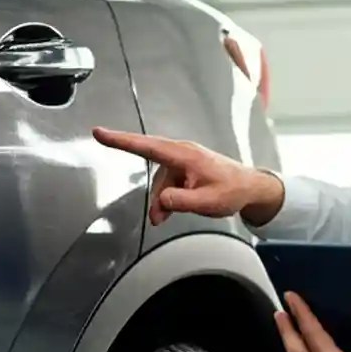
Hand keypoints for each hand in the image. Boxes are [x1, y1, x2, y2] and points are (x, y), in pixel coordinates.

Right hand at [92, 127, 284, 225]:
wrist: (250, 187)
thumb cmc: (232, 190)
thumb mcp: (208, 201)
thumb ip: (181, 201)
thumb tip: (161, 201)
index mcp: (184, 155)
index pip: (147, 146)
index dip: (121, 141)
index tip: (99, 133)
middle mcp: (180, 153)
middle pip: (153, 172)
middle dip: (154, 195)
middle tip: (158, 218)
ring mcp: (182, 160)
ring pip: (160, 182)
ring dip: (162, 201)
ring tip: (171, 218)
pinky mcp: (183, 168)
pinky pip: (167, 183)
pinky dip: (167, 198)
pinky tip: (173, 210)